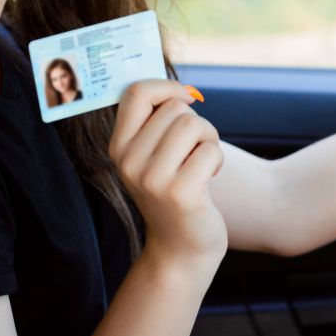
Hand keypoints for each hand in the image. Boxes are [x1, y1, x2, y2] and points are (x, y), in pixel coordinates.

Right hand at [109, 80, 226, 272]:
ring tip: (201, 162)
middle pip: (175, 108)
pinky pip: (210, 150)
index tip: (185, 99)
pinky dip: (217, 160)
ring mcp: (152, 179)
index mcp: (118, 147)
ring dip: (208, 140)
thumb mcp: (152, 157)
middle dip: (196, 123)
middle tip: (194, 150)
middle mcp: (129, 162)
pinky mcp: (180, 193)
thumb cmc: (173, 191)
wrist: (180, 248)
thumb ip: (156, 123)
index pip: (136, 93)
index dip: (167, 87)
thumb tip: (182, 88)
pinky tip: (208, 179)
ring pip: (194, 125)